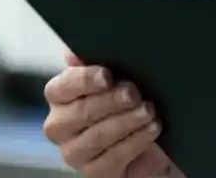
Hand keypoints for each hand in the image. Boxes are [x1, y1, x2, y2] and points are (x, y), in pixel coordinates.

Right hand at [43, 50, 180, 177]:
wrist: (156, 138)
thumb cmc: (132, 101)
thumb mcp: (121, 74)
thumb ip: (97, 58)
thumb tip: (74, 50)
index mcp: (61, 96)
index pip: (60, 87)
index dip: (83, 80)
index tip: (107, 75)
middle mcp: (61, 125)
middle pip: (80, 112)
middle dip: (111, 100)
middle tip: (134, 93)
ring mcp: (75, 152)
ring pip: (97, 136)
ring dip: (127, 121)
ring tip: (148, 110)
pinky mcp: (94, 172)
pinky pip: (112, 158)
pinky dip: (135, 141)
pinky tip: (151, 129)